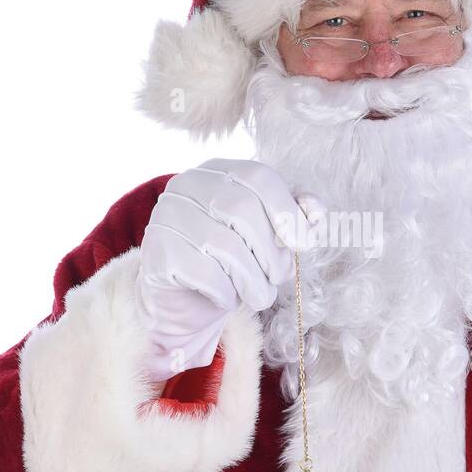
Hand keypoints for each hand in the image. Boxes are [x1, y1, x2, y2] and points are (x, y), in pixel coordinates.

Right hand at [136, 158, 315, 381]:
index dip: (287, 210)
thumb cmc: (230, 260)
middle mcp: (188, 185)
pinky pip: (203, 273)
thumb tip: (315, 214)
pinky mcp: (157, 254)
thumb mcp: (265, 235)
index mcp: (219, 171)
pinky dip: (226, 293)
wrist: (182, 299)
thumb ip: (292, 218)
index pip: (258, 176)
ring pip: (224, 245)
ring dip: (254, 280)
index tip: (303, 244)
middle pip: (242, 209)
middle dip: (272, 251)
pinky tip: (227, 299)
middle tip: (279, 277)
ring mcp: (167, 217)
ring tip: (260, 296)